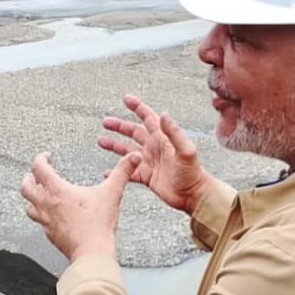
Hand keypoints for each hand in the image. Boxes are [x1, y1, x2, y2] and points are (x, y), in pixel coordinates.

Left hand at [20, 151, 139, 261]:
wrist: (92, 252)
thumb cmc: (98, 225)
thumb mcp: (112, 193)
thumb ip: (122, 172)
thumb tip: (133, 158)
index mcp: (57, 190)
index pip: (38, 168)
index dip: (40, 158)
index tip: (46, 156)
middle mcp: (46, 204)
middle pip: (25, 187)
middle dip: (29, 178)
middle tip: (35, 175)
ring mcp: (46, 221)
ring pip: (29, 206)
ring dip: (32, 198)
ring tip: (39, 195)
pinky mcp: (50, 234)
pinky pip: (39, 222)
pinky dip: (42, 215)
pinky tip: (51, 216)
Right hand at [98, 94, 214, 214]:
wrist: (193, 195)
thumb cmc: (193, 173)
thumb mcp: (185, 151)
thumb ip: (174, 133)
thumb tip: (164, 113)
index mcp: (162, 138)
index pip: (148, 118)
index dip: (138, 107)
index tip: (126, 99)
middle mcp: (154, 147)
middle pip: (133, 132)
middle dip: (120, 126)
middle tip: (105, 121)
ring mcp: (149, 162)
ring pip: (127, 151)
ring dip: (114, 145)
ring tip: (101, 141)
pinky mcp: (146, 177)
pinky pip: (128, 172)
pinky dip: (118, 172)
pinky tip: (107, 172)